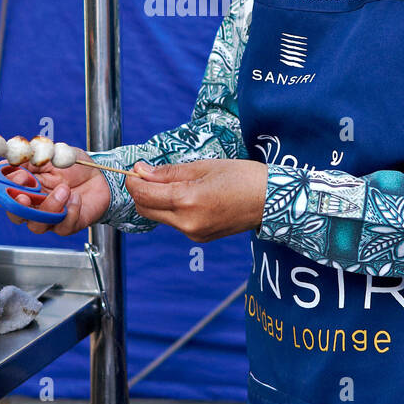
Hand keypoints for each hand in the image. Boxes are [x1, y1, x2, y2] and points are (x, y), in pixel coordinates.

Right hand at [0, 149, 110, 237]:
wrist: (101, 176)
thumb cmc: (75, 166)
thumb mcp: (53, 154)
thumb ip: (32, 157)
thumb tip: (9, 163)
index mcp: (25, 186)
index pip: (2, 194)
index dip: (1, 189)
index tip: (11, 179)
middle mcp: (33, 204)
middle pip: (14, 215)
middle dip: (18, 206)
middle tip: (26, 195)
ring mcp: (49, 217)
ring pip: (36, 224)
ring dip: (49, 206)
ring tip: (65, 189)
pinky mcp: (66, 225)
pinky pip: (61, 226)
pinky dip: (70, 211)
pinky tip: (77, 198)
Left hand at [124, 159, 267, 241]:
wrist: (271, 201)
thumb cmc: (241, 177)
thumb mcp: (204, 166)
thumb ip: (169, 172)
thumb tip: (142, 171)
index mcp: (187, 200)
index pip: (144, 194)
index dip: (133, 180)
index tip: (134, 168)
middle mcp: (186, 221)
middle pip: (146, 209)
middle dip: (141, 191)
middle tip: (148, 173)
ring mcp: (193, 233)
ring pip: (159, 216)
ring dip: (156, 200)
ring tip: (172, 181)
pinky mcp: (200, 237)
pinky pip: (175, 222)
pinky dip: (172, 208)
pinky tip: (187, 195)